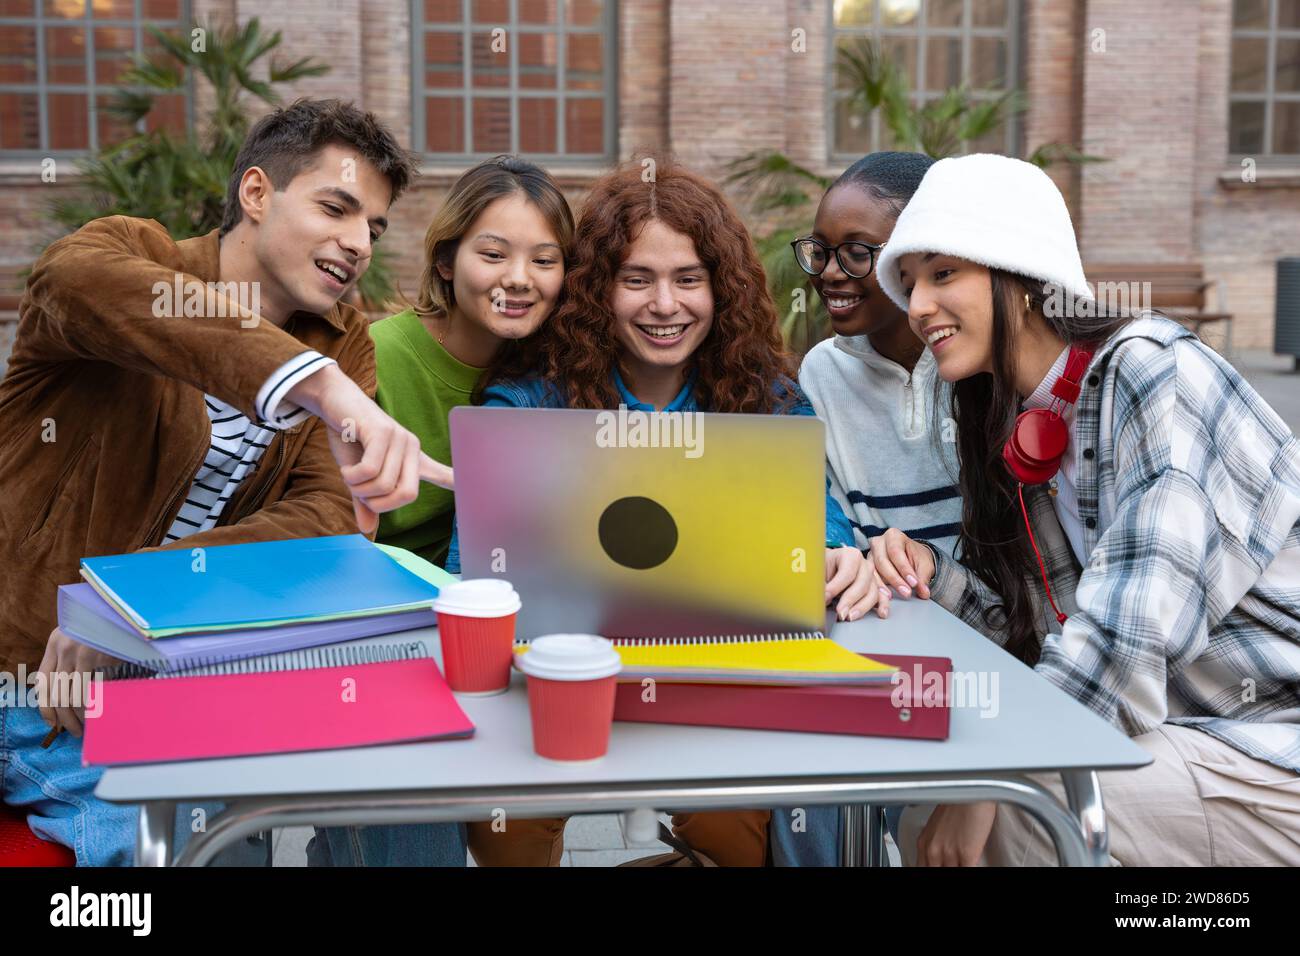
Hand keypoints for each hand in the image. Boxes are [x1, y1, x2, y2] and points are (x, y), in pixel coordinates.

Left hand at [36, 628, 120, 737]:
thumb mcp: (82, 638)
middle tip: (74, 731)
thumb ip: (72, 660)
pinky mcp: (99, 655)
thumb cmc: (107, 626)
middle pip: (56, 693)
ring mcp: (81, 651)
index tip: (52, 723)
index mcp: (55, 642)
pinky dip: (94, 703)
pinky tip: (99, 711)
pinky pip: (93, 688)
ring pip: (73, 694)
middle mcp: (64, 647)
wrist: (126, 608)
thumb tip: (71, 698)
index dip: (45, 706)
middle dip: (64, 718)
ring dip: (79, 715)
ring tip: (87, 725)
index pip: (43, 682)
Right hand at [287, 364, 453, 533]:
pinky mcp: (382, 432)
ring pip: (385, 484)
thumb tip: (366, 529)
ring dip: (360, 489)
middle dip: (378, 504)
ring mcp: (400, 439)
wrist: (335, 402)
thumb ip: (365, 500)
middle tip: (359, 493)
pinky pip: (370, 470)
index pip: (440, 474)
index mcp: (412, 458)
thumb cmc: (349, 438)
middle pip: (406, 495)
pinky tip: (346, 468)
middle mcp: (412, 448)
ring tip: (349, 476)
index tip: (469, 490)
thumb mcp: (358, 475)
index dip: (454, 484)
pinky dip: (353, 476)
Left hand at [824, 546, 891, 621]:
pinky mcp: (875, 588)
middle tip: (840, 612)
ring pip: (872, 593)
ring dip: (862, 607)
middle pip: (862, 584)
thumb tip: (821, 597)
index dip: (835, 587)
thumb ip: (820, 582)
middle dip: (850, 600)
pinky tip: (881, 613)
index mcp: (851, 555)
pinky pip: (881, 597)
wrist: (831, 565)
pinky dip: (882, 606)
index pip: (846, 573)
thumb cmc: (826, 565)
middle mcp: (865, 565)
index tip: (825, 597)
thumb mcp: (819, 568)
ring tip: (850, 617)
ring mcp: (872, 577)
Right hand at [867, 528, 934, 598]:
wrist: (911, 558)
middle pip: (882, 561)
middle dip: (895, 579)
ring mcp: (870, 555)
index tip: (914, 583)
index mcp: (893, 536)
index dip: (904, 569)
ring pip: (873, 570)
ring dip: (883, 585)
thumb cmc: (917, 558)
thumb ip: (923, 578)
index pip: (896, 552)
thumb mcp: (924, 565)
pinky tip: (883, 597)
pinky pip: (868, 578)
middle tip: (906, 592)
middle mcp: (878, 543)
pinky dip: (876, 588)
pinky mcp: (866, 567)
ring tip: (892, 597)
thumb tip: (924, 593)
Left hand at [914, 802, 996, 866]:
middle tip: (953, 863)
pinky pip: (966, 871)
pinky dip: (969, 868)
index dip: (933, 868)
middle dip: (945, 868)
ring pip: (950, 872)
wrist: (972, 791)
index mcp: (924, 843)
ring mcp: (948, 853)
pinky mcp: (966, 854)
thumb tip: (940, 857)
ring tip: (963, 862)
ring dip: (958, 867)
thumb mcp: (937, 826)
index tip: (941, 865)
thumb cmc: (959, 803)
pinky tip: (971, 862)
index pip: (922, 867)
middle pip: (934, 871)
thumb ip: (936, 844)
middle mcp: (932, 850)